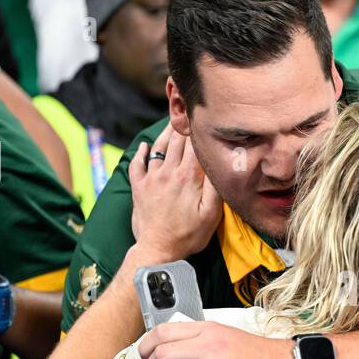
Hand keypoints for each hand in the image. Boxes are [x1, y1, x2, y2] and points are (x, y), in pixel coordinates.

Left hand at [129, 123, 221, 262]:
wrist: (157, 250)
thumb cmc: (189, 235)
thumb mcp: (211, 214)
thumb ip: (216, 186)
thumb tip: (221, 162)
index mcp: (189, 176)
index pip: (194, 143)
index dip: (199, 126)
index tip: (203, 113)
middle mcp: (168, 171)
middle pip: (176, 140)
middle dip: (183, 123)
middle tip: (187, 108)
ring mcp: (151, 178)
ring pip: (159, 146)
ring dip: (166, 132)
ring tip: (172, 120)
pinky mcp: (138, 187)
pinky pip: (137, 164)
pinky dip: (142, 152)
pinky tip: (146, 145)